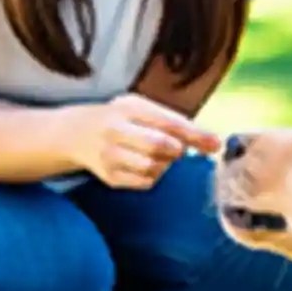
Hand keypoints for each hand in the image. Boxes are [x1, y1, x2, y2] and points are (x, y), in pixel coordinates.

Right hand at [67, 93, 221, 189]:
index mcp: (128, 108)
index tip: (215, 144)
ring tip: (158, 155)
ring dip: (165, 164)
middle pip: (160, 147)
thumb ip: (175, 122)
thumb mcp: (142, 109)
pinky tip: (144, 164)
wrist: (76, 133)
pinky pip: (145, 182)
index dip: (195, 135)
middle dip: (176, 150)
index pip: (168, 122)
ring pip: (153, 168)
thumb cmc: (121, 119)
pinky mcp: (110, 177)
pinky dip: (153, 176)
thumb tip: (214, 143)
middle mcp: (115, 131)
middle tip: (176, 148)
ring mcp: (110, 156)